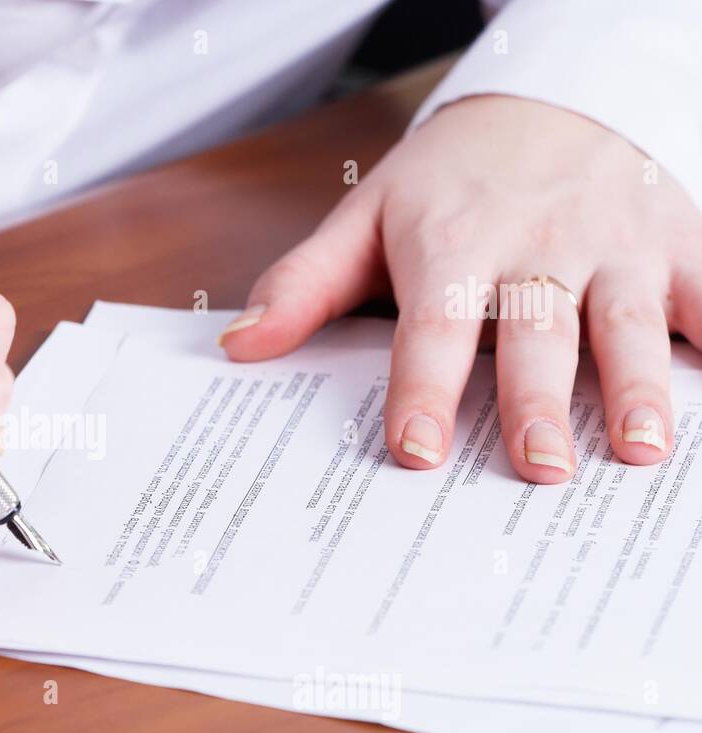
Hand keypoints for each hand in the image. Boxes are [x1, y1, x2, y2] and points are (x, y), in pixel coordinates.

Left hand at [221, 95, 701, 481]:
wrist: (550, 99)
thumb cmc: (449, 178)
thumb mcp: (367, 217)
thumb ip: (305, 285)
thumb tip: (239, 347)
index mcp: (452, 244)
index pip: (434, 326)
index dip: (423, 389)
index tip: (415, 451)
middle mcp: (535, 245)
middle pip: (535, 329)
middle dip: (538, 399)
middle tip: (537, 467)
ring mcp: (613, 242)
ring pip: (626, 317)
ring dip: (637, 383)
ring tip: (641, 449)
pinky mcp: (675, 239)